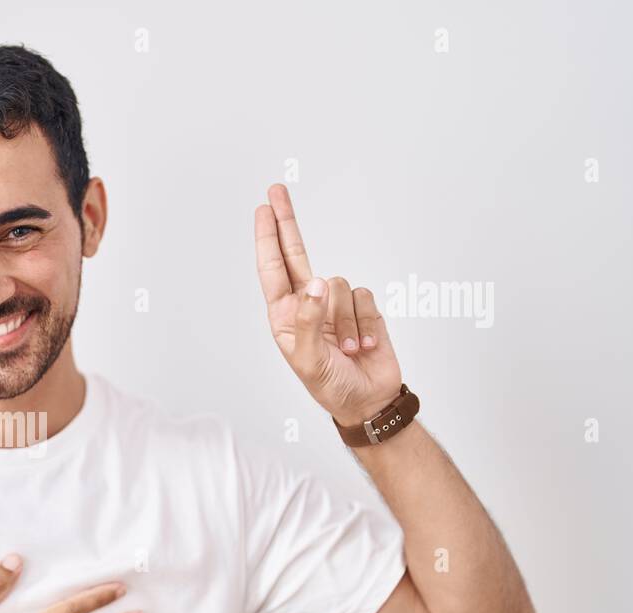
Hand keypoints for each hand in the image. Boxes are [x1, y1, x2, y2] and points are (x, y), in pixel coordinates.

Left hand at [253, 184, 403, 426]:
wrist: (369, 400)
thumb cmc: (330, 386)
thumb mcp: (308, 361)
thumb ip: (307, 321)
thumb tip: (315, 283)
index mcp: (284, 316)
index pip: (273, 269)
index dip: (268, 238)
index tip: (263, 209)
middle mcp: (307, 304)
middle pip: (297, 254)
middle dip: (287, 223)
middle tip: (277, 191)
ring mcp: (335, 305)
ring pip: (339, 284)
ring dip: (345, 322)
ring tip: (346, 349)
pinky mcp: (363, 308)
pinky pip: (364, 296)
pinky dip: (364, 323)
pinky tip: (363, 345)